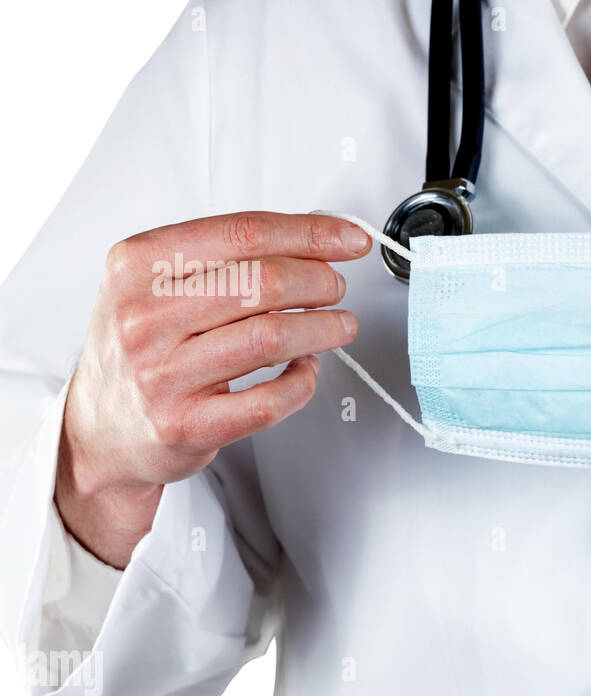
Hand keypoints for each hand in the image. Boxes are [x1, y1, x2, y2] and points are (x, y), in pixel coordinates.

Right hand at [56, 212, 370, 566]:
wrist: (102, 427)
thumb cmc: (143, 348)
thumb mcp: (155, 284)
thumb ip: (225, 257)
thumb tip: (314, 237)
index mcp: (137, 267)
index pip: (242, 234)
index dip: (309, 234)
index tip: (348, 239)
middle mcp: (143, 318)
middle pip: (263, 283)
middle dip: (320, 280)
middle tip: (337, 286)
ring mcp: (162, 375)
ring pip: (271, 338)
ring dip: (324, 328)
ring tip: (339, 325)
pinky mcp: (185, 425)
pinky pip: (268, 399)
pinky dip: (303, 381)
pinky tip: (307, 369)